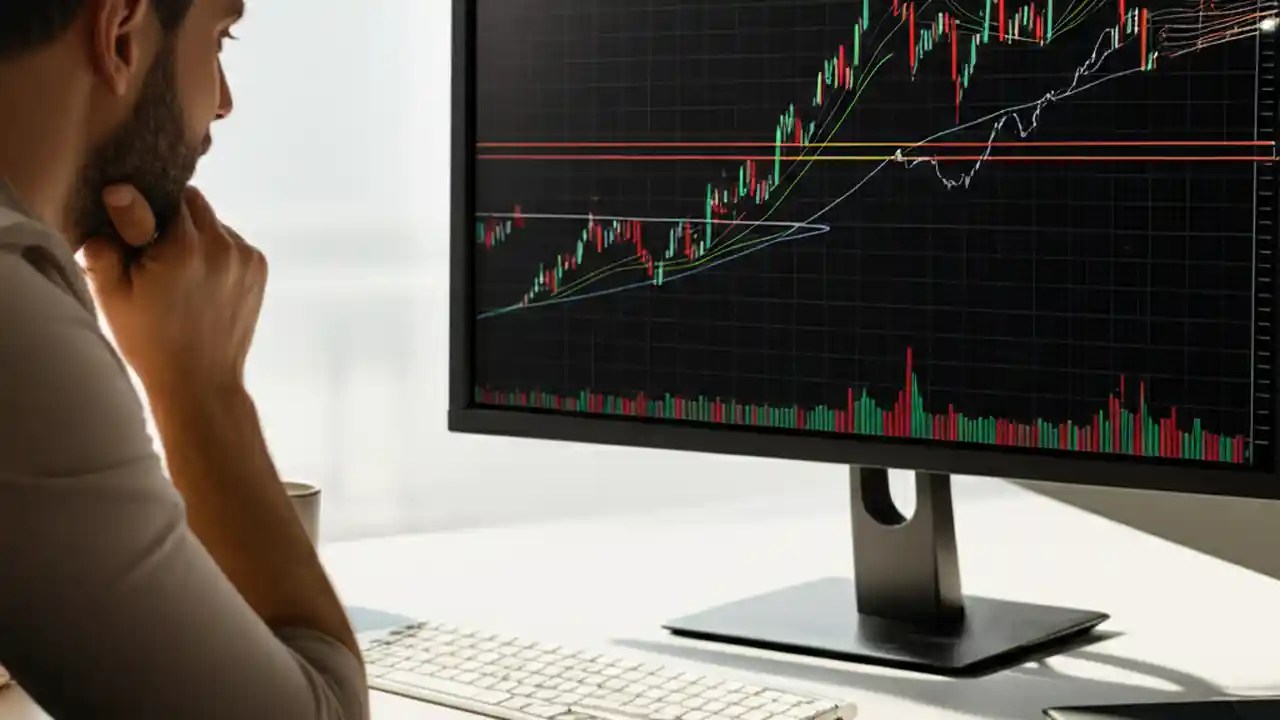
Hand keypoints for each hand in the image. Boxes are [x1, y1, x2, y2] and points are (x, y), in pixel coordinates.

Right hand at [81, 185, 267, 395]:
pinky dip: (216, 251)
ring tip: (181, 274)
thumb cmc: (149, 340)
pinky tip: (202, 282)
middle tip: (155, 252)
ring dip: (196, 235)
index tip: (137, 229)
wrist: (200, 381)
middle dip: (172, 218)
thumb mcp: (114, 294)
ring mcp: (245, 256)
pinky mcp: (258, 267)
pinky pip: (232, 242)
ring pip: (213, 223)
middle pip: (193, 203)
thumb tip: (117, 194)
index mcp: (185, 246)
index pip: (166, 194)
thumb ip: (112, 241)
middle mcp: (222, 244)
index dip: (147, 208)